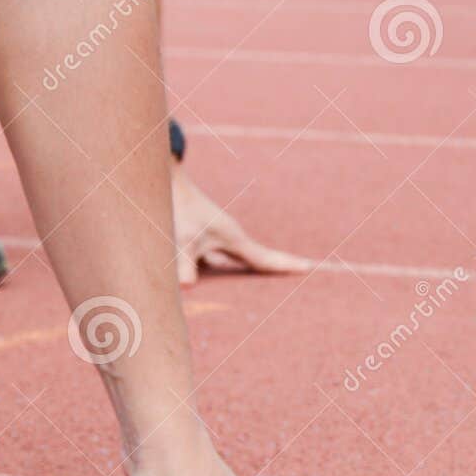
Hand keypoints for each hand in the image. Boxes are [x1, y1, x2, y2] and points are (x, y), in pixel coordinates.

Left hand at [171, 161, 311, 284]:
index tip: (308, 267)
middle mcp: (228, 240)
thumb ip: (184, 264)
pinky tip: (208, 279)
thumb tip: (186, 287)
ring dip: (241, 275)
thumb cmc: (178, 210)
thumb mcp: (182, 239)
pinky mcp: (200, 241)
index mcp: (233, 239)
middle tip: (297, 275)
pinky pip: (212, 262)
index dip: (284, 265)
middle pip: (254, 262)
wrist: (167, 184)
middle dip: (270, 272)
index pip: (263, 258)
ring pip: (232, 263)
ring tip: (254, 291)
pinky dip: (216, 271)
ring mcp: (215, 240)